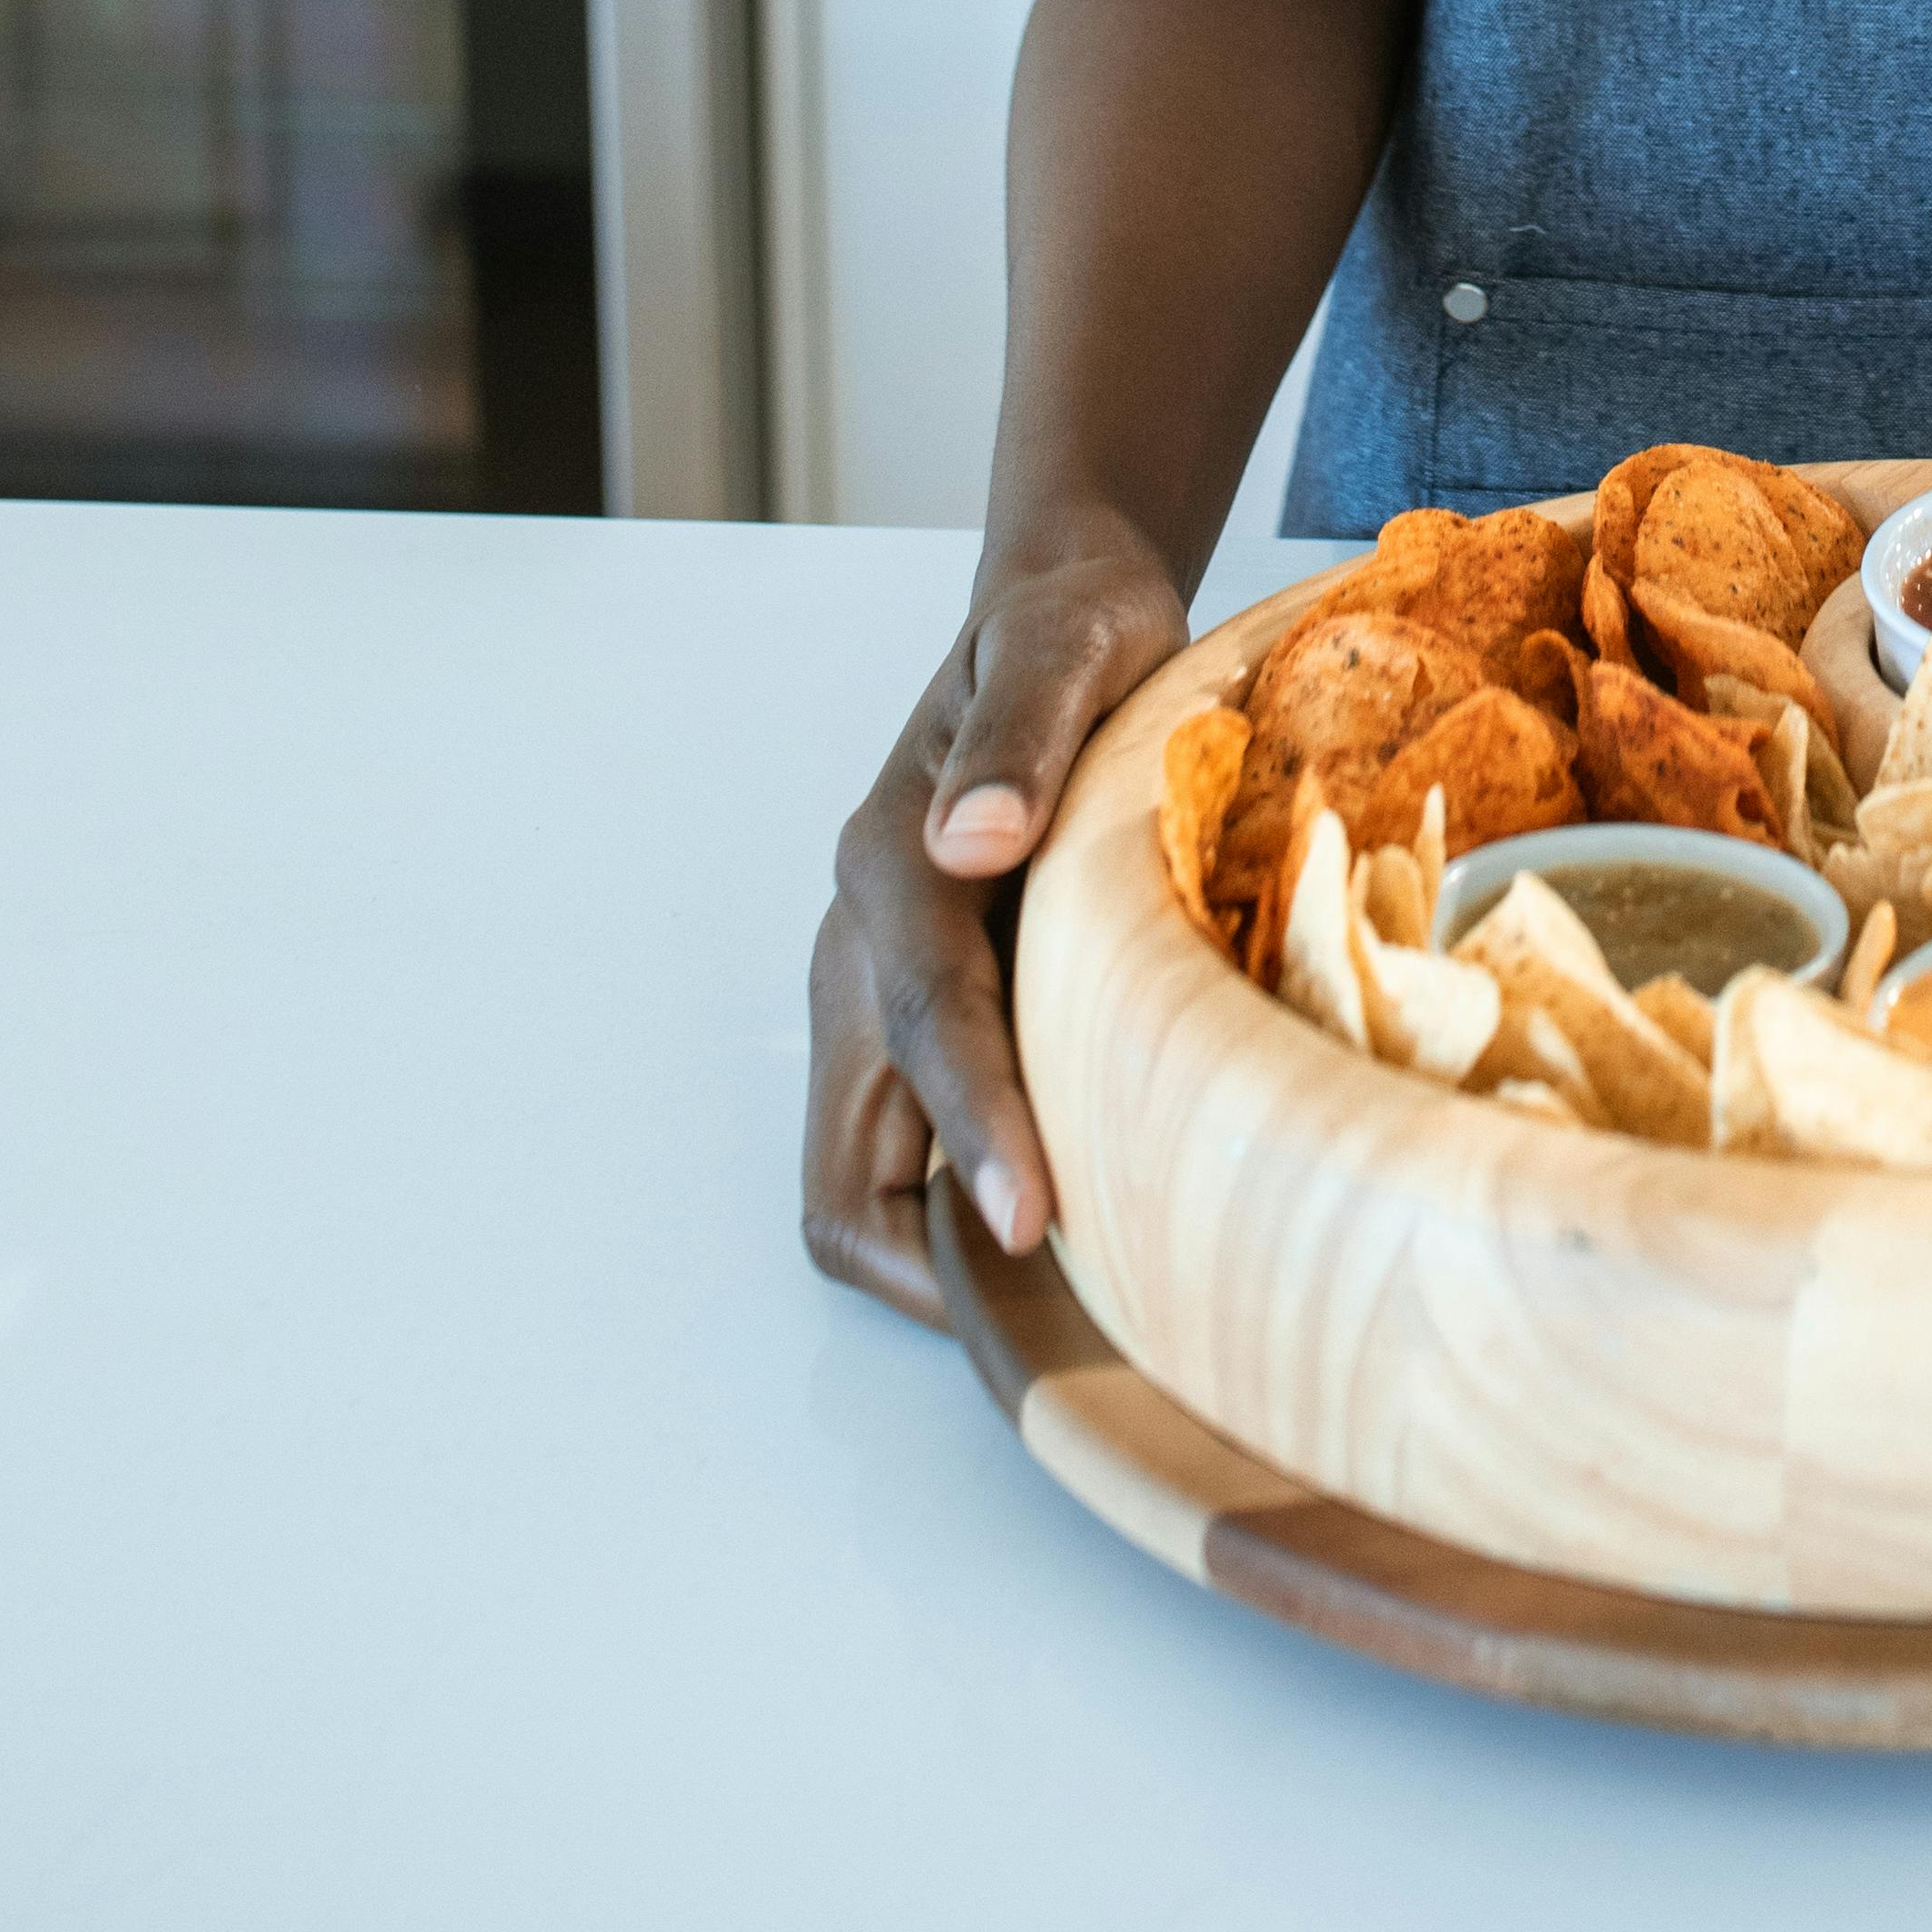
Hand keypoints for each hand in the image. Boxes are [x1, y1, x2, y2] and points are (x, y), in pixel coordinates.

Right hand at [800, 510, 1187, 1325]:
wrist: (1061, 606)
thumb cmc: (1076, 631)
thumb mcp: (1067, 644)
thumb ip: (1020, 734)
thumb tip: (971, 837)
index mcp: (889, 866)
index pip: (922, 1027)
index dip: (975, 1129)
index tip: (1038, 1221)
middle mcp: (860, 949)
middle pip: (846, 1171)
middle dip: (932, 1263)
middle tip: (1068, 1325)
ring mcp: (879, 993)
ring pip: (872, 1179)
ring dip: (950, 1252)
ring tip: (1086, 1305)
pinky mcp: (925, 1013)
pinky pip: (918, 1151)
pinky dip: (973, 1206)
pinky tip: (1086, 1222)